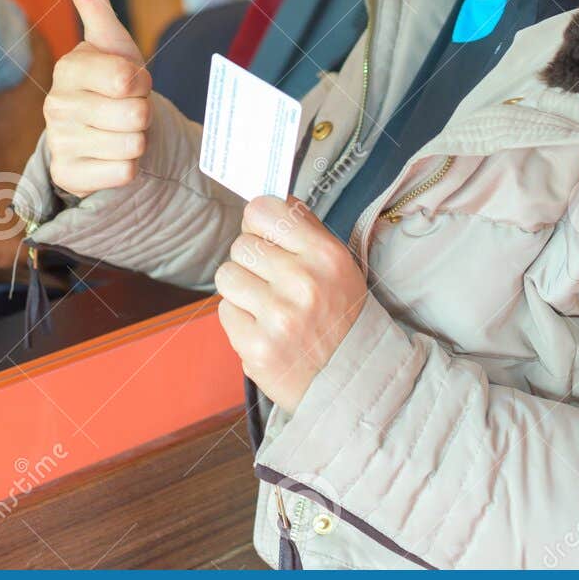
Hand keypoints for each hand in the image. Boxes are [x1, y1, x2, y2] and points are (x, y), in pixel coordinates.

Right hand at [44, 0, 151, 198]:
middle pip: (135, 114)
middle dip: (143, 113)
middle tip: (127, 110)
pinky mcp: (67, 176)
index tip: (130, 82)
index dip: (141, 81)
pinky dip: (128, 168)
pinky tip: (111, 157)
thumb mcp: (111, 41)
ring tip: (120, 132)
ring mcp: (60, 143)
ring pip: (132, 144)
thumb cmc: (111, 84)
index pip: (128, 77)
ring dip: (137, 140)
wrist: (100, 136)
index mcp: (69, 68)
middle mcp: (57, 106)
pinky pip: (123, 173)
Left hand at [213, 196, 367, 412]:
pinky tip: (265, 328)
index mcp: (325, 255)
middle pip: (240, 245)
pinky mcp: (256, 348)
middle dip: (252, 261)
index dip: (258, 223)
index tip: (267, 237)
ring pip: (226, 275)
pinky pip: (225, 311)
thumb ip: (302, 227)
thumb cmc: (340, 314)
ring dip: (241, 289)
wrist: (353, 381)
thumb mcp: (337, 264)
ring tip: (267, 305)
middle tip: (274, 282)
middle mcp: (302, 283)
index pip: (261, 210)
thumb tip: (265, 199)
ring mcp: (278, 318)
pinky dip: (240, 319)